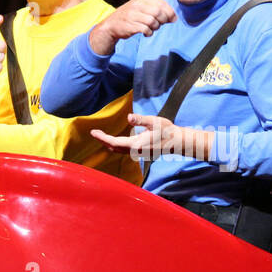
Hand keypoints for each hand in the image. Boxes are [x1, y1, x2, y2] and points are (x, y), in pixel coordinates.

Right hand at [89, 0, 176, 55]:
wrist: (112, 25)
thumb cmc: (131, 16)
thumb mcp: (142, 7)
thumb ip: (156, 8)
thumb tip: (174, 17)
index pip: (162, 3)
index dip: (170, 12)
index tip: (173, 19)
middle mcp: (137, 4)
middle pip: (159, 12)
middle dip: (164, 20)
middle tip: (161, 25)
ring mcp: (132, 15)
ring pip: (153, 21)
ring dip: (156, 27)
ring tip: (152, 28)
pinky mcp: (130, 25)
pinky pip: (146, 29)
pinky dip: (149, 33)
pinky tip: (146, 33)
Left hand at [90, 113, 209, 163]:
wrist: (177, 142)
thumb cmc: (167, 131)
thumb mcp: (154, 122)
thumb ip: (141, 120)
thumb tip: (129, 117)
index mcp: (136, 144)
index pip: (114, 141)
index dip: (102, 137)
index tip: (93, 132)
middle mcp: (135, 151)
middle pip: (114, 147)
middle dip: (103, 141)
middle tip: (95, 133)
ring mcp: (138, 153)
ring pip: (119, 150)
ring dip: (109, 144)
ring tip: (102, 136)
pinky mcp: (141, 152)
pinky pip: (124, 150)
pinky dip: (117, 146)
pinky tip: (116, 141)